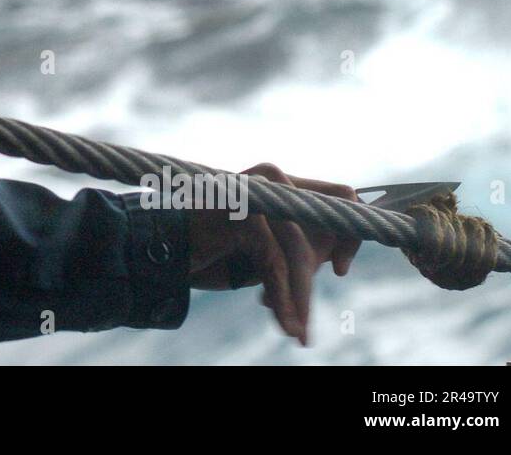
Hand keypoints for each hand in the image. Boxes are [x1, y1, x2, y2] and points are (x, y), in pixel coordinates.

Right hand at [185, 162, 361, 345]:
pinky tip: (284, 322)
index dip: (350, 236)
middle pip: (323, 228)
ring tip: (296, 331)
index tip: (337, 269)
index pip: (340, 196)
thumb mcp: (265, 248)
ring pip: (298, 251)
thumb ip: (300, 245)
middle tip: (306, 326)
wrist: (160, 247)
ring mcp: (258, 192)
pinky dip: (282, 297)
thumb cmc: (211, 250)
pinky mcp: (243, 212)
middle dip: (314, 281)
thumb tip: (338, 256)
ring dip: (299, 298)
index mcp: (282, 182)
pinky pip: (275, 262)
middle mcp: (273, 180)